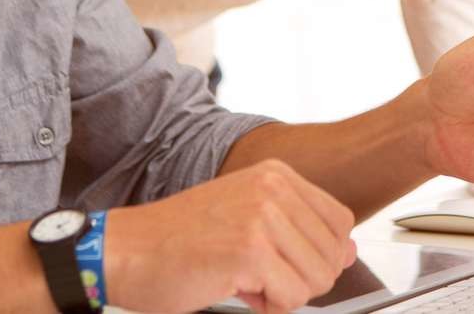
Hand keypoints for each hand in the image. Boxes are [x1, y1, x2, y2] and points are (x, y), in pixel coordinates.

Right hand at [104, 159, 356, 313]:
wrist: (124, 251)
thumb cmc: (177, 240)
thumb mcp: (246, 219)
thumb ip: (299, 231)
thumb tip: (349, 252)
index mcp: (274, 173)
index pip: (339, 221)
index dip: (319, 255)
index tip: (283, 262)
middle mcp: (272, 186)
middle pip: (333, 254)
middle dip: (301, 279)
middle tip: (256, 276)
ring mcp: (262, 216)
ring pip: (317, 279)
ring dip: (283, 294)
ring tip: (243, 279)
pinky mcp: (250, 250)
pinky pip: (292, 297)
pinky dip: (269, 308)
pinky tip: (236, 289)